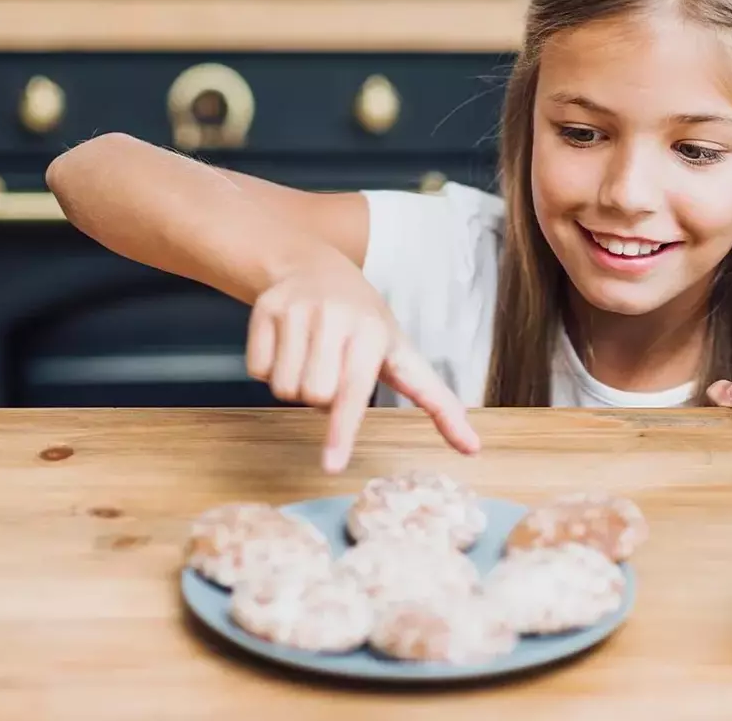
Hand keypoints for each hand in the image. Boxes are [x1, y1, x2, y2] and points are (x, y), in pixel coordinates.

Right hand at [245, 251, 479, 471]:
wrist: (314, 265)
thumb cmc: (366, 323)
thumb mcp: (404, 354)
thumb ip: (438, 402)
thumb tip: (473, 448)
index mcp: (375, 331)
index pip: (355, 392)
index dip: (343, 431)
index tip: (332, 467)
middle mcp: (336, 316)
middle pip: (314, 398)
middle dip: (321, 398)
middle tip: (332, 368)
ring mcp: (297, 309)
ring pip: (283, 389)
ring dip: (296, 384)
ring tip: (311, 354)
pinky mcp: (265, 307)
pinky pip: (257, 371)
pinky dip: (269, 368)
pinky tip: (287, 344)